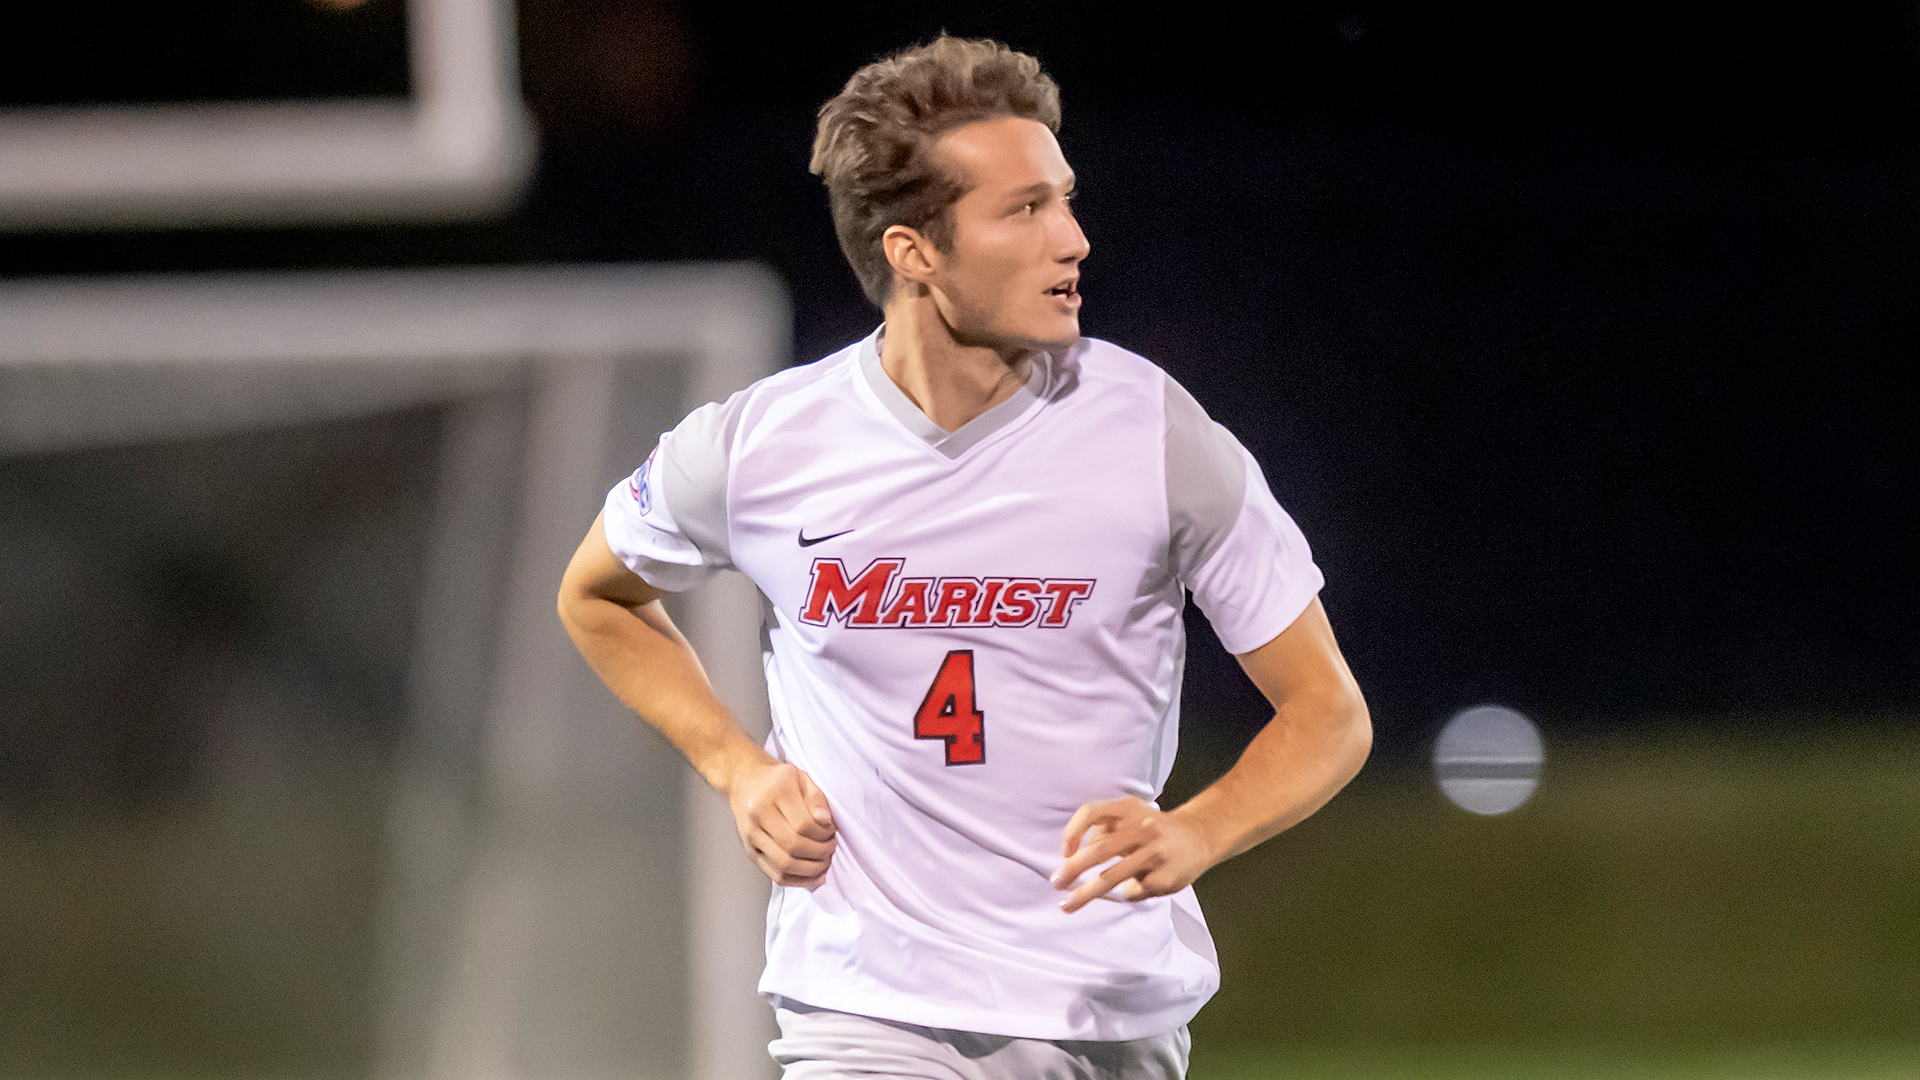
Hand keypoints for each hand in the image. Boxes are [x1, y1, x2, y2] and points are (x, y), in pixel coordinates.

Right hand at [728, 760, 836, 888]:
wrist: (745, 784)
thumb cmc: (778, 781)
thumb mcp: (802, 778)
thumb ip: (817, 799)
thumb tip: (825, 822)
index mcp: (775, 792)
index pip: (803, 824)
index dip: (823, 834)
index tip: (832, 832)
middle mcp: (758, 814)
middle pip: (793, 846)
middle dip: (820, 853)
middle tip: (831, 848)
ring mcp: (751, 835)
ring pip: (783, 864)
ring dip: (810, 869)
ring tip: (824, 862)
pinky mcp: (750, 852)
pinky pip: (774, 875)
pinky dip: (797, 881)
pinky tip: (812, 876)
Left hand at [1052, 797, 1213, 913]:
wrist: (1197, 837)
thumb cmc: (1152, 829)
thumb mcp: (1131, 816)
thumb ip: (1105, 830)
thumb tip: (1072, 859)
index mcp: (1129, 808)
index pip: (1091, 812)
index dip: (1073, 832)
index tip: (1065, 852)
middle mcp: (1143, 827)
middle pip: (1099, 850)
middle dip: (1072, 870)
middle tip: (1056, 883)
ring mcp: (1156, 852)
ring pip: (1112, 877)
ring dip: (1085, 893)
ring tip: (1069, 904)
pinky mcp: (1165, 877)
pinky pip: (1132, 892)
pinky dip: (1126, 893)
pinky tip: (1137, 885)